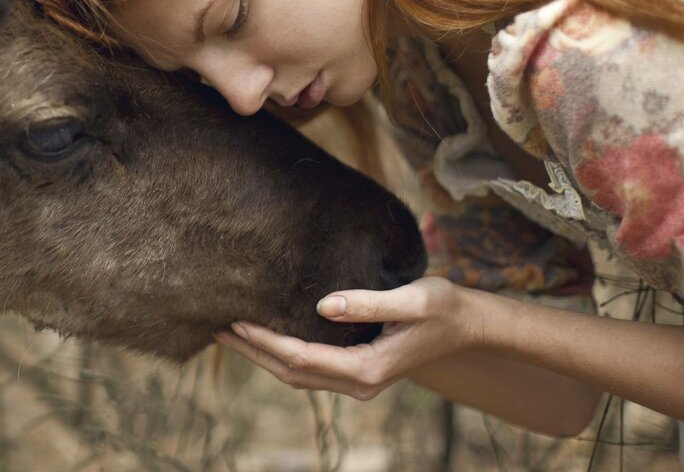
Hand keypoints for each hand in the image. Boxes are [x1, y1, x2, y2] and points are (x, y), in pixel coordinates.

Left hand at [215, 277, 483, 399]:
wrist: (468, 326)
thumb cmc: (443, 307)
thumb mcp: (413, 299)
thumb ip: (368, 302)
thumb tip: (322, 304)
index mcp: (366, 371)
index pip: (302, 358)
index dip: (265, 340)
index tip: (235, 320)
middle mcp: (357, 384)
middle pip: (291, 372)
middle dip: (252, 351)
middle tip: (216, 326)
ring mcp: (356, 382)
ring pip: (297, 375)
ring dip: (262, 354)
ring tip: (229, 331)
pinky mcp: (356, 372)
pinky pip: (309, 368)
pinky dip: (281, 354)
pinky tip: (264, 335)